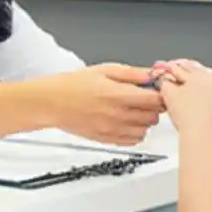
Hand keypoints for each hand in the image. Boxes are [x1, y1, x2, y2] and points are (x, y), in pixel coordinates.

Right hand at [35, 63, 164, 145]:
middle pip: (153, 116)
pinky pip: (132, 141)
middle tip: (146, 98)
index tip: (158, 89)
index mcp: (118, 95)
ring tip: (135, 110)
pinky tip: (128, 122)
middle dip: (154, 107)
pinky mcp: (106, 139)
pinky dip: (135, 132)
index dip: (161, 94)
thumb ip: (132, 74)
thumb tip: (151, 74)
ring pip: (145, 130)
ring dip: (145, 121)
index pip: (155, 100)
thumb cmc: (73, 85)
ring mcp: (112, 130)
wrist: (51, 102)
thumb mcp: (105, 70)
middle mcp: (117, 115)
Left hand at [152, 59, 211, 131]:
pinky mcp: (171, 90)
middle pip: (184, 66)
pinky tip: (168, 96)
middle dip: (181, 74)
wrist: (204, 129)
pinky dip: (163, 88)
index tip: (192, 84)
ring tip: (175, 93)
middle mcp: (198, 76)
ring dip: (171, 80)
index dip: (193, 74)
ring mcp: (183, 82)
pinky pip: (162, 82)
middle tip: (181, 89)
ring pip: (172, 71)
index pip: (198, 66)